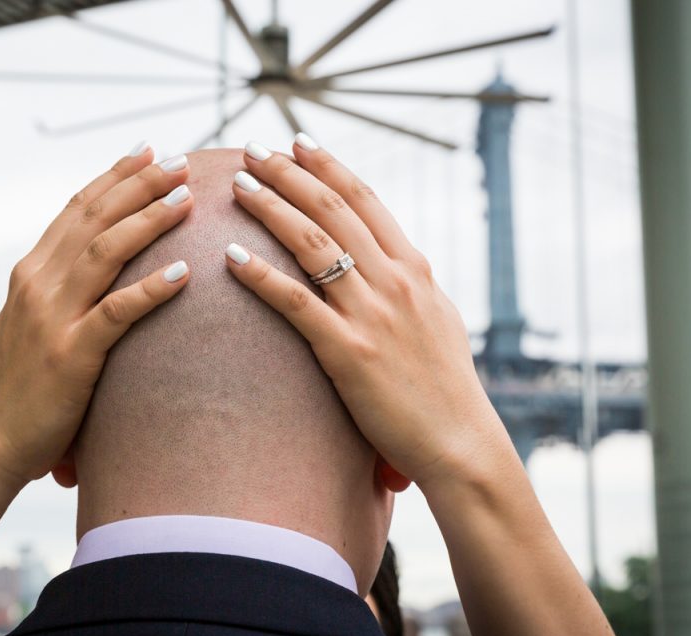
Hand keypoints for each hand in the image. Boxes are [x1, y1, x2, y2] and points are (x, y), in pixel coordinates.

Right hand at [0, 145, 193, 486]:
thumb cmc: (21, 385)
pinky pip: (117, 313)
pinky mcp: (71, 355)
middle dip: (140, 184)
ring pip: (106, 252)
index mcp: (31, 273)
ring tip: (186, 200)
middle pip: (95, 219)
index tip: (149, 151)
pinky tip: (185, 272)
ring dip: (149, 220)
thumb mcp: (31, 323)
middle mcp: (38, 284)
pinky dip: (152, 289)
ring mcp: (52, 318)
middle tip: (182, 162)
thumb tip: (93, 262)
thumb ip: (58, 289)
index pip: (76, 209)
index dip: (114, 177)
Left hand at [226, 138, 512, 488]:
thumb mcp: (437, 319)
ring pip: (311, 243)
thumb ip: (410, 284)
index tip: (298, 141)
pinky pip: (296, 303)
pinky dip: (261, 275)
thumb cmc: (445, 385)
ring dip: (270, 207)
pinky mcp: (348, 351)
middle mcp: (394, 280)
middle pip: (332, 210)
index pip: (366, 200)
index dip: (329, 166)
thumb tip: (390, 260)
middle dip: (288, 173)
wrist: (459, 440)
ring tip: (236, 185)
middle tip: (252, 149)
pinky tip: (231, 256)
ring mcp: (372, 313)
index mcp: (414, 268)